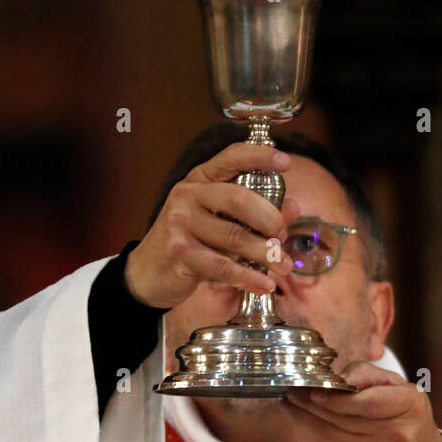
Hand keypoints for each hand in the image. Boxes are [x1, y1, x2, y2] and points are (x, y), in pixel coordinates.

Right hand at [124, 143, 299, 308]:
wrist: (149, 272)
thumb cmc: (191, 242)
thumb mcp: (221, 221)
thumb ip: (254, 213)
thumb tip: (292, 207)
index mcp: (200, 179)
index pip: (232, 157)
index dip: (260, 157)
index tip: (286, 163)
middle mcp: (188, 194)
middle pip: (239, 199)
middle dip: (269, 219)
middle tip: (282, 235)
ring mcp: (181, 222)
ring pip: (234, 236)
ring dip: (265, 253)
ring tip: (283, 265)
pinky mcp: (180, 251)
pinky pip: (222, 265)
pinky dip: (248, 277)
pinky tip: (265, 285)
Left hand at [283, 361, 441, 441]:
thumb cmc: (408, 420)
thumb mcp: (403, 390)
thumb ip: (370, 376)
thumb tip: (339, 376)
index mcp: (409, 407)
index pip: (368, 402)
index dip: (338, 398)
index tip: (315, 390)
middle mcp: (395, 433)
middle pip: (344, 418)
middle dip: (313, 403)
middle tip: (292, 389)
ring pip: (332, 434)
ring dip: (306, 416)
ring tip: (289, 401)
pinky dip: (314, 431)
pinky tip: (301, 417)